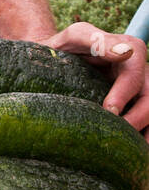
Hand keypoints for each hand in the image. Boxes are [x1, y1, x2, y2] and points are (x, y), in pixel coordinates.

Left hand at [38, 23, 147, 141]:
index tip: (109, 111)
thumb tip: (124, 53)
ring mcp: (140, 89)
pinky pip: (147, 122)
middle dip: (137, 118)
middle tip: (116, 138)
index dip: (125, 94)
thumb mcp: (74, 36)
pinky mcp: (134, 104)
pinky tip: (135, 153)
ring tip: (131, 152)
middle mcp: (141, 71)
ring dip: (146, 132)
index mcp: (130, 51)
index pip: (135, 75)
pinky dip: (144, 136)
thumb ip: (96, 40)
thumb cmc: (62, 46)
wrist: (50, 59)